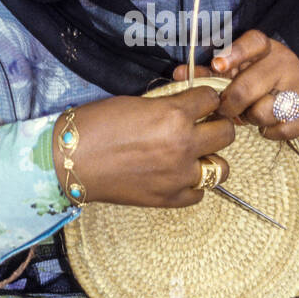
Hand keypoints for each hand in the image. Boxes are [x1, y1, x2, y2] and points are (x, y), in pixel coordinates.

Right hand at [52, 88, 234, 207]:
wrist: (71, 160)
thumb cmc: (96, 126)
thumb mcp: (136, 103)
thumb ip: (166, 105)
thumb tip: (185, 106)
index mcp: (174, 114)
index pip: (213, 99)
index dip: (207, 99)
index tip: (202, 102)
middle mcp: (183, 144)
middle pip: (227, 133)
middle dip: (217, 126)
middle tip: (203, 128)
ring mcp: (179, 175)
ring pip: (221, 168)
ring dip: (211, 159)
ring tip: (194, 156)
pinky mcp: (170, 198)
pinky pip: (199, 193)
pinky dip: (192, 185)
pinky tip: (177, 176)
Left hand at [172, 30, 298, 139]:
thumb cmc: (262, 81)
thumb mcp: (240, 70)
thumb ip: (211, 72)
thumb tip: (177, 74)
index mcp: (266, 48)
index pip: (253, 42)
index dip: (234, 53)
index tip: (217, 65)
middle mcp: (284, 62)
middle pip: (246, 87)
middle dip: (230, 103)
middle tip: (226, 109)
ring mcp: (298, 87)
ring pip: (260, 112)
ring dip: (251, 118)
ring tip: (254, 111)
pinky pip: (275, 130)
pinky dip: (267, 130)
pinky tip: (271, 121)